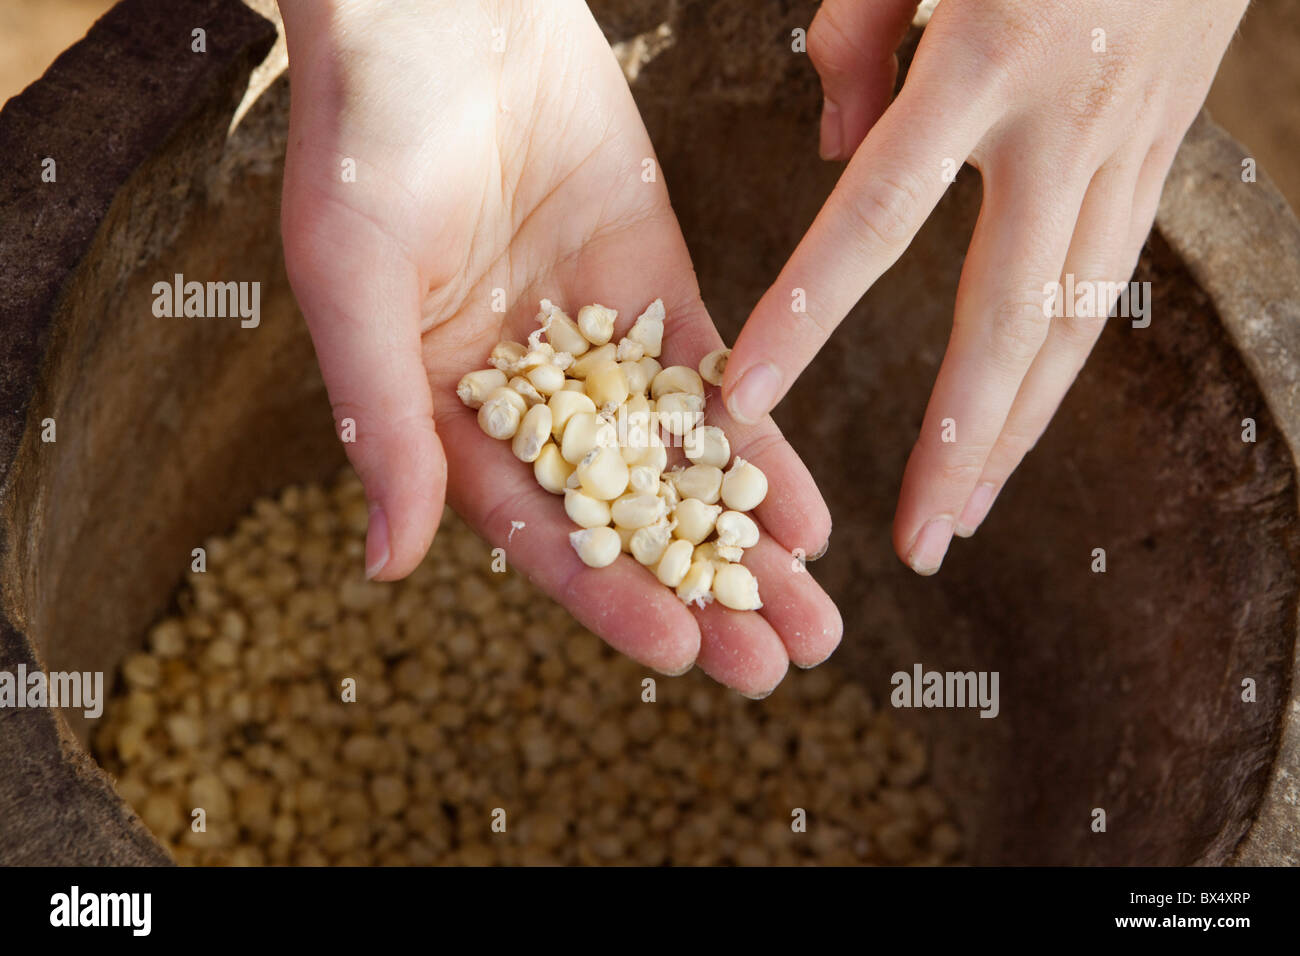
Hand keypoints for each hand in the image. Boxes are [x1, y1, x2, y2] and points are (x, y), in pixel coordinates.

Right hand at [277, 0, 838, 694]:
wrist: (440, 13)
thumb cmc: (364, 144)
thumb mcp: (356, 286)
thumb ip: (385, 421)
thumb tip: (388, 566)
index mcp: (445, 414)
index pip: (534, 526)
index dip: (606, 592)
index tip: (680, 653)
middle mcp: (526, 396)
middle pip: (623, 513)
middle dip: (699, 589)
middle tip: (776, 665)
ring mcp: (596, 342)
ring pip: (680, 460)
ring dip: (746, 537)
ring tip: (814, 614)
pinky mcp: (653, 281)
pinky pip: (713, 376)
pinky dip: (758, 441)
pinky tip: (807, 509)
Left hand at [723, 0, 1247, 573]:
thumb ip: (858, 40)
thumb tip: (834, 156)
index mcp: (986, 57)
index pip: (876, 217)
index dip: (809, 315)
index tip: (748, 399)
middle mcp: (1064, 123)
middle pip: (1003, 317)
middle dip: (956, 443)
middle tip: (916, 543)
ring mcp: (1127, 147)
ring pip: (1071, 323)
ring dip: (1018, 433)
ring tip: (966, 517)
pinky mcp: (1161, 155)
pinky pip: (1104, 286)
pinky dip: (1060, 367)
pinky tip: (1020, 425)